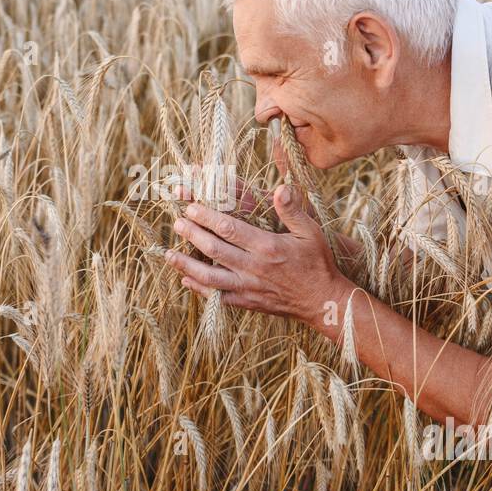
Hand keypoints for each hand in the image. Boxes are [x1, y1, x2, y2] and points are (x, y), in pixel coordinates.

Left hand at [165, 183, 346, 325]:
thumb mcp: (310, 231)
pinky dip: (199, 289)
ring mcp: (248, 287)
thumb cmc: (318, 263)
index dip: (206, 217)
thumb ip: (292, 210)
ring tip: (168, 254)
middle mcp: (253, 268)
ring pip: (209, 277)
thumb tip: (281, 188)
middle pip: (214, 250)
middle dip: (192, 235)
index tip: (191, 207)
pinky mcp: (247, 302)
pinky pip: (218, 297)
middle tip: (176, 223)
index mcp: (267, 247)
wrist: (323, 302)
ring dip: (186, 265)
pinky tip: (186, 280)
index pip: (229, 228)